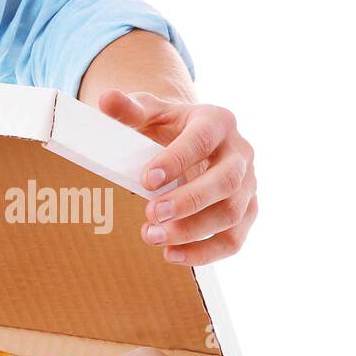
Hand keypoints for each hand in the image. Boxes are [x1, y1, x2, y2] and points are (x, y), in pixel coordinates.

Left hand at [96, 89, 257, 265]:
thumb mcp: (149, 111)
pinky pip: (234, 238)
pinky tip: (172, 255)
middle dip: (188, 201)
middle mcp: (240, 152)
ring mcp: (249, 184)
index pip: (201, 140)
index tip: (146, 180)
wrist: (192, 138)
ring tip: (153, 237)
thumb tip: (106, 99)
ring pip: (232, 214)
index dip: (175, 161)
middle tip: (151, 214)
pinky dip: (205, 252)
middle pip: (225, 181)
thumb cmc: (168, 125)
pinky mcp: (247, 211)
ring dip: (193, 231)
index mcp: (217, 121)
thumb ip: (129, 108)